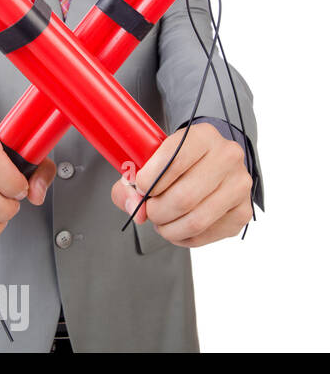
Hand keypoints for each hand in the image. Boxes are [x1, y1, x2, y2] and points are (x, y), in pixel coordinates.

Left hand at [110, 122, 252, 247]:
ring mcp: (239, 186)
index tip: (140, 188)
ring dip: (168, 228)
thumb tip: (136, 210)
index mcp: (203, 136)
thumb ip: (130, 184)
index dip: (148, 181)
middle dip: (156, 211)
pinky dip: (182, 237)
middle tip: (149, 210)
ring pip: (195, 221)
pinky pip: (205, 235)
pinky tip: (176, 226)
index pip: (172, 161)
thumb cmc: (173, 162)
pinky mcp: (242, 211)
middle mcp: (228, 157)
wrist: (205, 162)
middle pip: (183, 198)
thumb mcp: (148, 161)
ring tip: (160, 220)